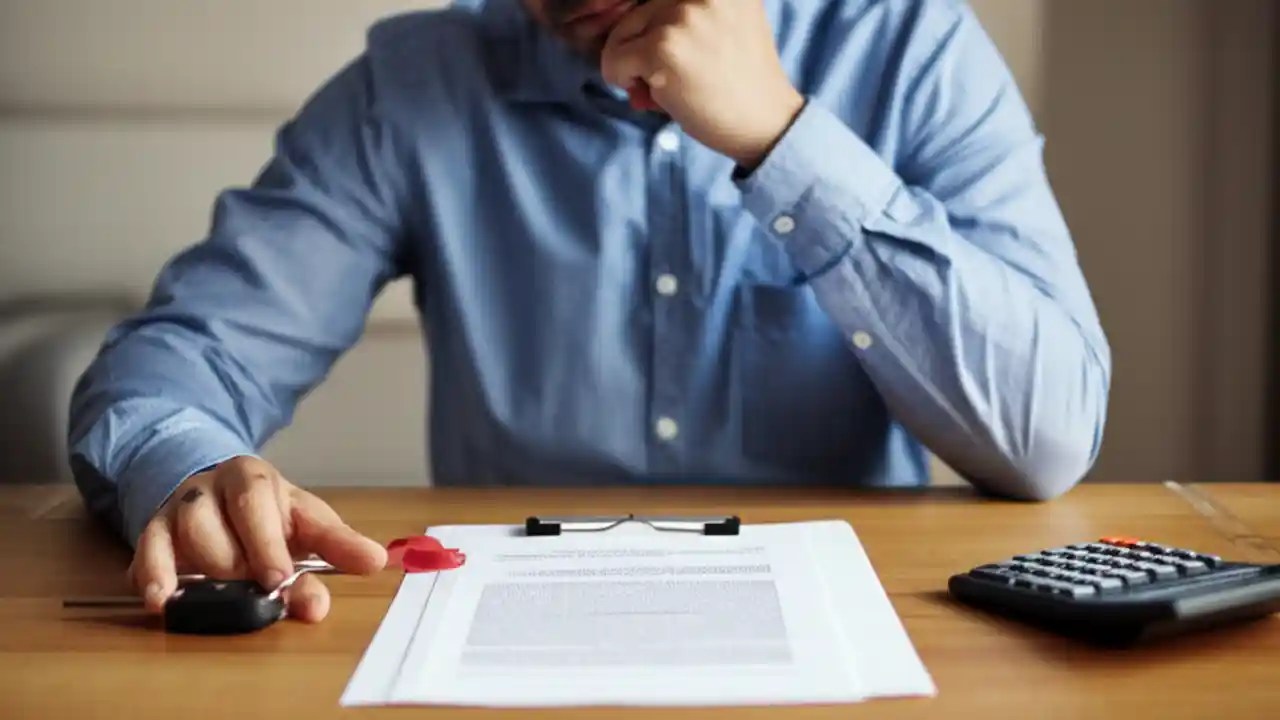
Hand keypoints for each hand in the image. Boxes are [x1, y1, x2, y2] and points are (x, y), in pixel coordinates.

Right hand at [128, 456, 387, 622]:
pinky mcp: (150, 535)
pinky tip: (163, 602)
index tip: (281, 577)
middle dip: (239, 561)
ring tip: (225, 597)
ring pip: (182, 537)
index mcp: (251, 477)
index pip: (257, 499)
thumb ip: (336, 545)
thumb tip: (375, 561)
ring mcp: (175, 511)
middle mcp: (208, 489)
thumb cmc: (267, 514)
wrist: (212, 492)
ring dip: (205, 573)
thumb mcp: (305, 521)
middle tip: (261, 587)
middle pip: (215, 521)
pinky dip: (153, 579)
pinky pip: (145, 554)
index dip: (268, 541)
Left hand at [601, 0, 804, 169]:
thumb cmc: (741, 79)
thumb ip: (687, 10)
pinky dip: (621, 80)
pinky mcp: (662, 47)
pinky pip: (614, 60)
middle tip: (670, 75)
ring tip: (667, 85)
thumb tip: (615, 16)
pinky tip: (652, 95)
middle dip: (642, 45)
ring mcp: (682, 17)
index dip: (658, 27)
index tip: (677, 50)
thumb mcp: (725, 21)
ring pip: (622, 34)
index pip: (657, 1)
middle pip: (639, 11)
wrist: (765, 122)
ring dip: (633, 64)